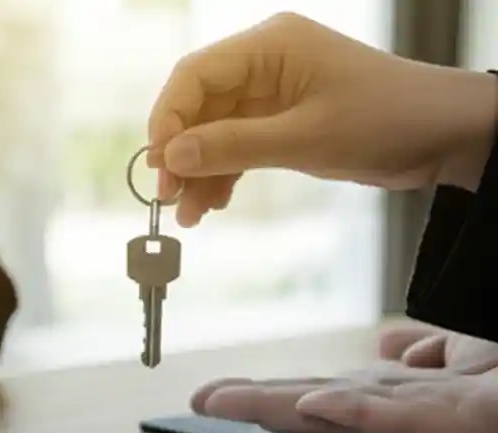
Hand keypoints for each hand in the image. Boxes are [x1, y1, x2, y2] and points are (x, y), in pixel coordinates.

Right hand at [147, 12, 497, 226]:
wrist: (445, 135)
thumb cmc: (387, 120)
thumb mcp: (305, 138)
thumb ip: (234, 145)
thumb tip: (172, 155)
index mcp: (270, 45)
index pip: (195, 75)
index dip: (167, 119)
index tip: (158, 165)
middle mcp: (265, 62)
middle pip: (198, 105)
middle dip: (181, 152)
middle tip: (169, 197)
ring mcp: (273, 92)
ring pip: (214, 130)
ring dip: (199, 171)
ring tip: (191, 215)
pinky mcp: (282, 119)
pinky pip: (237, 144)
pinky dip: (223, 173)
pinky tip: (213, 203)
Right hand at [191, 325, 497, 432]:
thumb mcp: (469, 356)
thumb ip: (428, 351)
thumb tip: (391, 345)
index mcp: (403, 395)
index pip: (318, 389)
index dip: (263, 391)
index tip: (213, 393)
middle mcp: (407, 410)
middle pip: (315, 403)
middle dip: (254, 404)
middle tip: (202, 401)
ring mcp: (432, 419)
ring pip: (342, 413)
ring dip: (283, 411)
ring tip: (233, 403)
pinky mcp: (462, 421)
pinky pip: (399, 420)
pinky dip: (352, 416)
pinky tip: (311, 404)